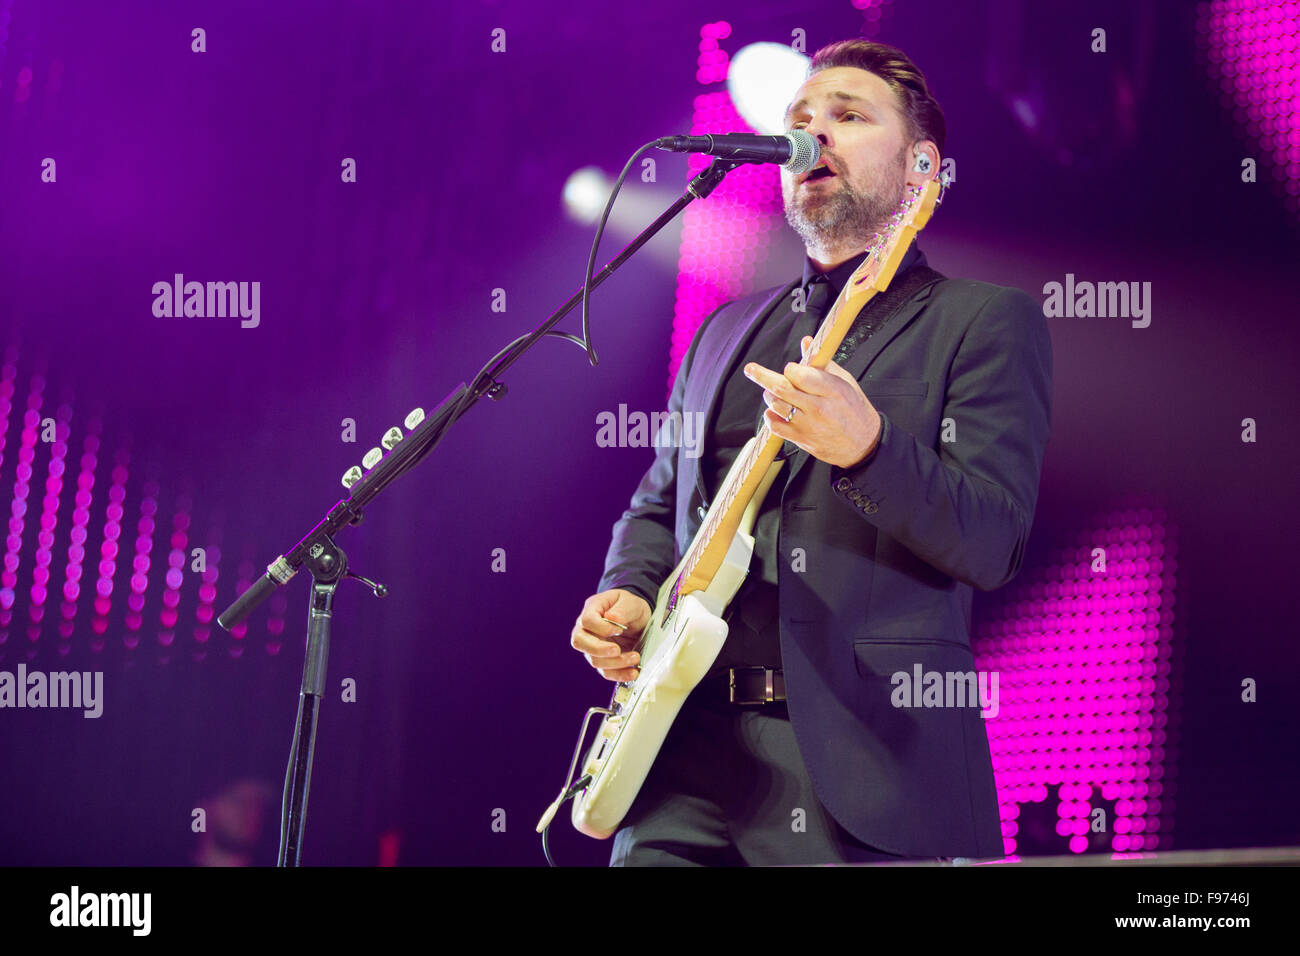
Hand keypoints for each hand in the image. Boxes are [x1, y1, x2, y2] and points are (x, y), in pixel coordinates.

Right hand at [570, 588, 651, 681]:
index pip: (586, 620)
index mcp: (592, 609)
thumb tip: (611, 618)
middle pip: (580, 642)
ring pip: (594, 660)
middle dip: (599, 649)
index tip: (619, 630)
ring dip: (615, 663)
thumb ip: (622, 609)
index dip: (601, 628)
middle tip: (617, 650)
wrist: (637, 617)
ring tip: (635, 658)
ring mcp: (592, 646)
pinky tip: (632, 673)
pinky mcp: (603, 659)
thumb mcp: (631, 602)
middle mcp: (587, 629)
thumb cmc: (630, 606)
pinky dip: (619, 674)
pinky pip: (606, 671)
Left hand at [744, 336, 881, 468]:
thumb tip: (806, 342)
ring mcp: (809, 425)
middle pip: (782, 388)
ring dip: (770, 396)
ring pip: (776, 405)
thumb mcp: (845, 382)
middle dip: (762, 376)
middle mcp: (819, 407)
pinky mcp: (802, 439)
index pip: (799, 374)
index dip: (791, 369)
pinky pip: (775, 426)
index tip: (791, 369)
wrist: (863, 444)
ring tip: (773, 392)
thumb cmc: (854, 409)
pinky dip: (770, 416)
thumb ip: (822, 363)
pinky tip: (775, 411)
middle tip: (750, 369)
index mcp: (832, 389)